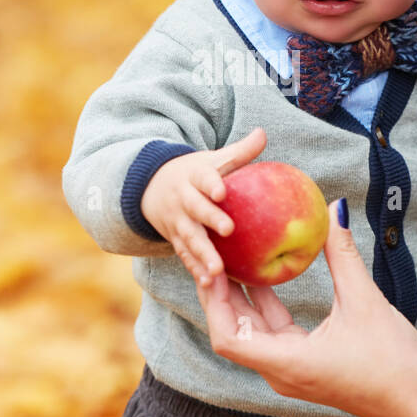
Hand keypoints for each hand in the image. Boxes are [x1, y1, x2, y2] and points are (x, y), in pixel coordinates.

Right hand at [140, 127, 266, 284]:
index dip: (212, 184)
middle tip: (228, 229)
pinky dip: (195, 269)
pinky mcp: (175, 240)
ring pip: (190, 238)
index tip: (222, 192)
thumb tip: (263, 133)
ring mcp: (177, 222)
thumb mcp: (213, 160)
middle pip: (196, 209)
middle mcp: (183, 199)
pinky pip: (185, 256)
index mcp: (194, 176)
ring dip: (202, 253)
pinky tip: (208, 283)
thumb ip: (239, 152)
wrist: (153, 186)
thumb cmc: (196, 173)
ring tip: (217, 269)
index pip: (204, 178)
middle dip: (210, 219)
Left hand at [195, 198, 416, 416]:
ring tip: (230, 257)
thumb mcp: (366, 302)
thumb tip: (335, 210)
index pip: (227, 336)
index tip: (211, 265)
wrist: (414, 405)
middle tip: (213, 252)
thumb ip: (344, 256)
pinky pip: (271, 333)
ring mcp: (290, 370)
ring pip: (250, 332)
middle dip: (218, 294)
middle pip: (232, 331)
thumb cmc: (393, 362)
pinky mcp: (302, 365)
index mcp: (287, 362)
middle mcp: (280, 370)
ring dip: (239, 299)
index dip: (213, 301)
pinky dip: (263, 307)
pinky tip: (263, 277)